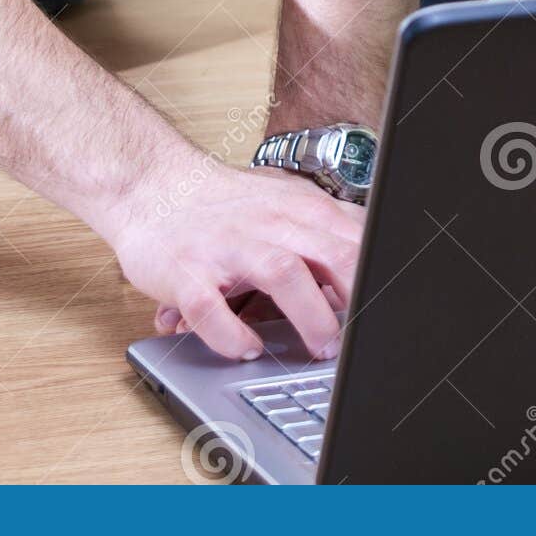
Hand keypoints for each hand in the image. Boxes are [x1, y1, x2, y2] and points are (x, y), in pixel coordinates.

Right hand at [105, 159, 364, 360]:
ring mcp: (227, 247)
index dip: (377, 274)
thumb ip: (326, 231)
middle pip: (333, 252)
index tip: (383, 308)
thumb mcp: (286, 202)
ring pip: (282, 274)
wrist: (151, 186)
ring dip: (311, 316)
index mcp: (299, 207)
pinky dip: (232, 335)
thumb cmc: (222, 204)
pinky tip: (247, 349)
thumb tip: (369, 269)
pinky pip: (211, 309)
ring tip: (321, 348)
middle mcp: (268, 223)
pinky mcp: (185, 272)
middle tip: (360, 337)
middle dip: (357, 298)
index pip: (358, 236)